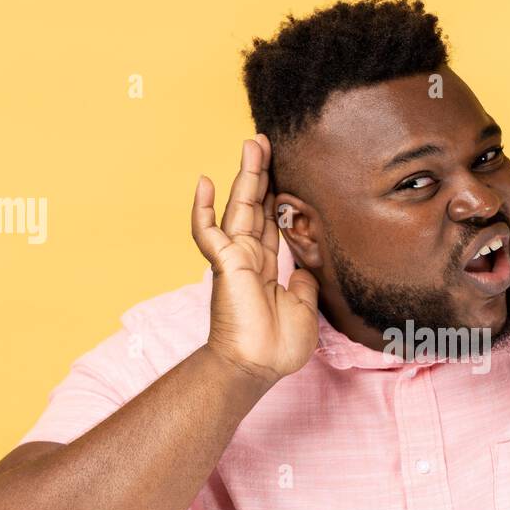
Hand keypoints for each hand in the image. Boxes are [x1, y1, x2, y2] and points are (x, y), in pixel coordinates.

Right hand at [192, 135, 318, 383]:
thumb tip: (306, 268)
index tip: (283, 169)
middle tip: (265, 142)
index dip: (275, 195)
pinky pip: (207, 232)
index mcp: (266, 266)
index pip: (271, 221)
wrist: (258, 367)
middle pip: (255, 205)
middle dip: (261, 173)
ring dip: (244, 175)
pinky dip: (202, 208)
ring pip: (238, 207)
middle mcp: (249, 257)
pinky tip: (203, 181)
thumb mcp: (305, 309)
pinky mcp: (224, 264)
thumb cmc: (278, 346)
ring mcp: (235, 258)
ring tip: (252, 144)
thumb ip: (304, 283)